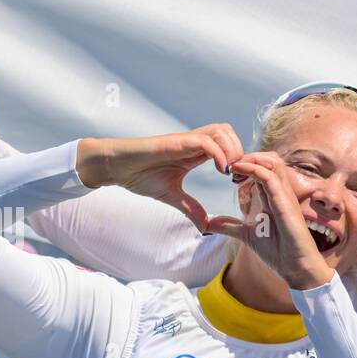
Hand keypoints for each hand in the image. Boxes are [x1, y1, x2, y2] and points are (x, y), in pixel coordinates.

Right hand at [75, 125, 243, 231]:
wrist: (117, 168)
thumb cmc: (140, 176)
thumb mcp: (172, 196)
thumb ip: (190, 208)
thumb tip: (206, 226)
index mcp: (194, 152)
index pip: (226, 145)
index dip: (238, 160)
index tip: (239, 181)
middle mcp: (192, 142)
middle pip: (228, 132)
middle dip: (240, 152)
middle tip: (238, 175)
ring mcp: (185, 140)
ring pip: (221, 131)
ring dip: (232, 150)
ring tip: (230, 172)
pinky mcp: (176, 142)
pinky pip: (205, 141)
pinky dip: (219, 153)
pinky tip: (221, 171)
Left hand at [224, 151, 332, 289]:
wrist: (295, 269)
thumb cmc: (278, 252)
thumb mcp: (246, 235)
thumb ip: (230, 226)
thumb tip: (209, 225)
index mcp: (273, 197)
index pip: (262, 168)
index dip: (244, 164)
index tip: (227, 171)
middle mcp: (281, 193)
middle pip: (269, 159)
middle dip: (248, 156)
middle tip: (229, 165)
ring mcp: (284, 196)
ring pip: (272, 162)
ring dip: (252, 159)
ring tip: (234, 165)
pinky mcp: (286, 204)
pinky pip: (271, 177)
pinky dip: (254, 169)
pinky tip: (238, 170)